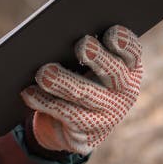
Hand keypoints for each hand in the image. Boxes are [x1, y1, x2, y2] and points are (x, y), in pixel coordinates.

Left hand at [21, 25, 142, 154]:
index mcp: (129, 68)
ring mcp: (110, 114)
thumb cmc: (82, 83)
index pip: (133, 52)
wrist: (78, 128)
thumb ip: (84, 52)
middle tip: (82, 45)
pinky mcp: (89, 131)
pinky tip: (29, 93)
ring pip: (85, 94)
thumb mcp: (88, 68)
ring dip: (64, 81)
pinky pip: (65, 114)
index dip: (126, 43)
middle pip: (114, 72)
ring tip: (44, 72)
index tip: (112, 32)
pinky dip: (45, 102)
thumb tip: (56, 37)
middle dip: (98, 57)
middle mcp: (125, 91)